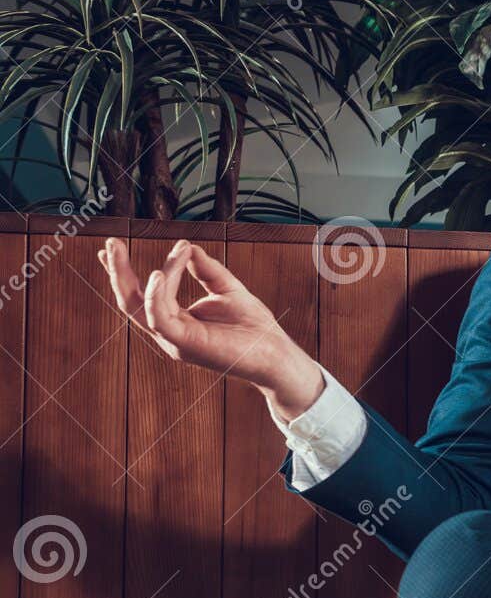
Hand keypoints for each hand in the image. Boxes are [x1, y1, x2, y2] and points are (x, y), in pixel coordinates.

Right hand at [99, 237, 324, 420]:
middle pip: (131, 302)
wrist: (275, 354)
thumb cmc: (254, 327)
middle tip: (109, 244)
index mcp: (177, 321)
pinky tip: (157, 272)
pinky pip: (159, 317)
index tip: (112, 247)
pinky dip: (155, 294)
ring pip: (140, 306)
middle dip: (116, 273)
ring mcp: (174, 340)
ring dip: (133, 276)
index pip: (142, 296)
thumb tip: (188, 246)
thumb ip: (207, 269)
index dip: (124, 273)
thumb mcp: (228, 289)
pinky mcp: (184, 344)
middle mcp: (170, 332)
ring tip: (132, 249)